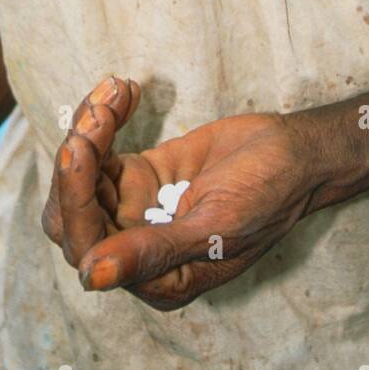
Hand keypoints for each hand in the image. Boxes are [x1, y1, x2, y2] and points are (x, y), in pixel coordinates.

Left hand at [41, 76, 319, 310]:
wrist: (295, 152)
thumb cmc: (269, 194)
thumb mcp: (217, 225)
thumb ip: (156, 252)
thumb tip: (93, 276)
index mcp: (157, 278)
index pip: (89, 246)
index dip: (77, 199)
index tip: (80, 147)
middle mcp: (137, 248)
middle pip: (73, 213)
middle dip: (78, 161)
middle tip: (99, 115)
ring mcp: (134, 209)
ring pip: (83, 177)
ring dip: (90, 131)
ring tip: (114, 93)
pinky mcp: (138, 174)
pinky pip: (101, 150)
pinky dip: (105, 118)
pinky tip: (125, 91)